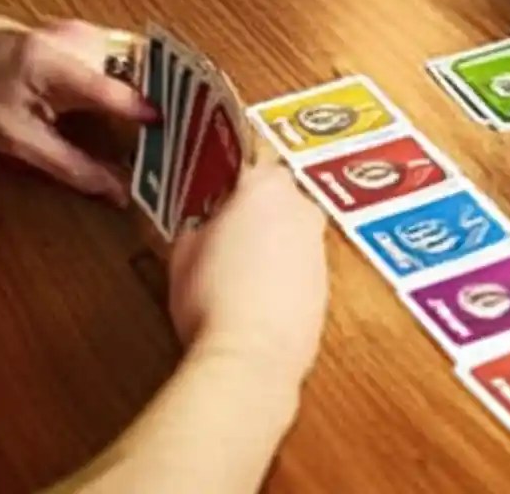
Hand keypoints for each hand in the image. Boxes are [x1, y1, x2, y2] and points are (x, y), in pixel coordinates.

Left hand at [0, 0, 156, 202]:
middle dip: (164, 102)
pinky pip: (135, 59)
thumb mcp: (15, 137)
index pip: (107, 89)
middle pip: (137, 71)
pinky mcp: (97, 34)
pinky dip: (147, 83)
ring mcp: (90, 33)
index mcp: (52, 64)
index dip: (140, 110)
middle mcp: (78, 40)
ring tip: (174, 126)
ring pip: (142, 64)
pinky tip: (153, 108)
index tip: (169, 129)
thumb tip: (119, 192)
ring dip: (160, 93)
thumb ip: (69, 165)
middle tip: (181, 136)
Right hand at [167, 143, 328, 379]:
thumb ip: (197, 221)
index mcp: (265, 187)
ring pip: (291, 229)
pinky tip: (256, 292)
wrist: (254, 356)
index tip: (212, 176)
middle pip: (276, 193)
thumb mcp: (184, 249)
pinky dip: (282, 270)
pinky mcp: (326, 283)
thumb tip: (204, 222)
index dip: (228, 165)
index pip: (251, 154)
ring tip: (234, 266)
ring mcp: (318, 247)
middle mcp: (302, 209)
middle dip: (251, 205)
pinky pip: (300, 263)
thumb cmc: (212, 297)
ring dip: (269, 238)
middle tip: (217, 225)